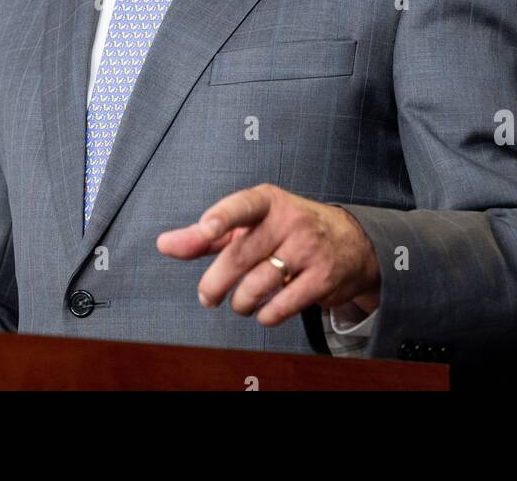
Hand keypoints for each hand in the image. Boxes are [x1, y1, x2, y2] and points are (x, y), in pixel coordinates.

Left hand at [156, 184, 380, 326]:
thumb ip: (207, 236)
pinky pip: (282, 306)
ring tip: (240, 302)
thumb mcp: (251, 225)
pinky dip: (265, 315)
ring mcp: (309, 248)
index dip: (222, 217)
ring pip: (258, 285)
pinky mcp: (323, 278)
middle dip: (215, 283)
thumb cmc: (288, 231)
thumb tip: (164, 244)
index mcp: (268, 201)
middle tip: (207, 297)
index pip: (242, 205)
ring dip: (241, 302)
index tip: (205, 228)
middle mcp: (290, 220)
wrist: (351, 243)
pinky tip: (264, 310)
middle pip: (240, 256)